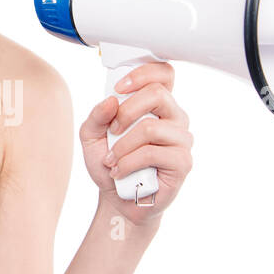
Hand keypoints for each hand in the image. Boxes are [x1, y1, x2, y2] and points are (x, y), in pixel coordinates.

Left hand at [79, 61, 192, 225]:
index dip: (143, 73)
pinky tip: (120, 171)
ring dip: (122, 146)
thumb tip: (111, 101)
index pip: (164, 73)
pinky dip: (128, 162)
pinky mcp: (182, 161)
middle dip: (126, 111)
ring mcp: (181, 139)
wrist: (118, 200)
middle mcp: (174, 117)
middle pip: (158, 93)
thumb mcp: (92, 137)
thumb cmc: (111, 164)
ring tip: (111, 160)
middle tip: (112, 131)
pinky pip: (152, 153)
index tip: (119, 88)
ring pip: (151, 127)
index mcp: (157, 105)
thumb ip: (96, 116)